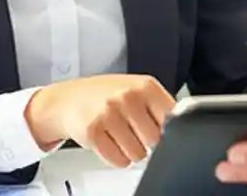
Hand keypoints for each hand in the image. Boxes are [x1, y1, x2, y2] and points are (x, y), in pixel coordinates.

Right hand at [25, 74, 175, 167]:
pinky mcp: (93, 132)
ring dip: (131, 151)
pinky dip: (116, 157)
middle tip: (133, 131)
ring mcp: (109, 113)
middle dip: (147, 141)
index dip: (167, 129)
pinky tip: (109, 141)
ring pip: (138, 154)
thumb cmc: (106, 95)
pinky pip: (118, 160)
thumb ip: (158, 106)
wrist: (67, 99)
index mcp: (145, 85)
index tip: (158, 128)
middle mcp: (128, 97)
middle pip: (155, 140)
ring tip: (120, 135)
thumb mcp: (137, 89)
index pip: (173, 118)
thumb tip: (179, 128)